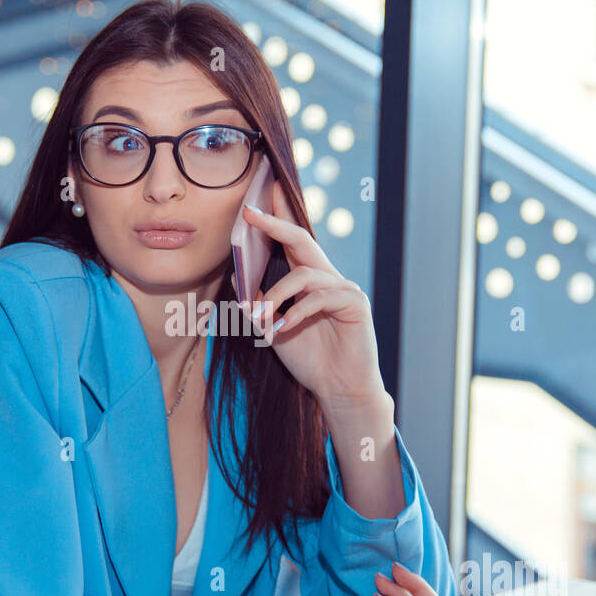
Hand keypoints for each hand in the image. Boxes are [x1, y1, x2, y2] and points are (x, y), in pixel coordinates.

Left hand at [231, 180, 384, 408]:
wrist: (339, 389)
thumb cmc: (310, 360)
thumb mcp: (274, 330)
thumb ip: (260, 305)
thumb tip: (239, 278)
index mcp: (311, 281)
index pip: (292, 243)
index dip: (274, 221)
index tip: (251, 206)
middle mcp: (329, 279)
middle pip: (303, 241)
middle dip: (276, 225)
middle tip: (252, 215)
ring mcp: (345, 289)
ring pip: (304, 275)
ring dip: (275, 294)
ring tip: (260, 318)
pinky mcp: (356, 304)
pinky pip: (320, 298)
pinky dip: (296, 311)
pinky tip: (282, 327)